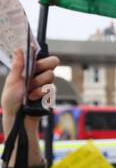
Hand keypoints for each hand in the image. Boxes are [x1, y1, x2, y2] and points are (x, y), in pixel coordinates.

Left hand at [2, 48, 59, 166]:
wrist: (18, 117)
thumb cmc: (12, 100)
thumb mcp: (12, 81)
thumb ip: (17, 66)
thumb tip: (19, 50)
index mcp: (30, 70)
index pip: (42, 56)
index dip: (42, 54)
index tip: (36, 58)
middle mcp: (40, 75)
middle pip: (53, 62)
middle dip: (44, 66)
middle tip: (34, 72)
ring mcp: (46, 84)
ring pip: (50, 75)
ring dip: (38, 83)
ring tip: (29, 91)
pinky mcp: (51, 94)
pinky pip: (51, 88)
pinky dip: (40, 93)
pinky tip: (33, 97)